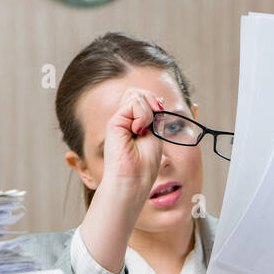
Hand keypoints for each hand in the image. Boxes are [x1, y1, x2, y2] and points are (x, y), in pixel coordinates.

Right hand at [102, 85, 163, 207]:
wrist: (133, 180)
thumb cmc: (145, 165)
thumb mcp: (155, 134)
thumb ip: (155, 117)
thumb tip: (159, 98)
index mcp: (134, 124)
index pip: (143, 98)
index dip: (155, 102)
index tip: (159, 118)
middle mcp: (124, 120)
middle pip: (138, 92)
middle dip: (151, 101)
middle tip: (153, 123)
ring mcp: (118, 121)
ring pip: (136, 95)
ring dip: (147, 111)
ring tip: (143, 131)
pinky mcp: (113, 122)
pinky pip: (133, 102)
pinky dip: (142, 114)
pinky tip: (138, 131)